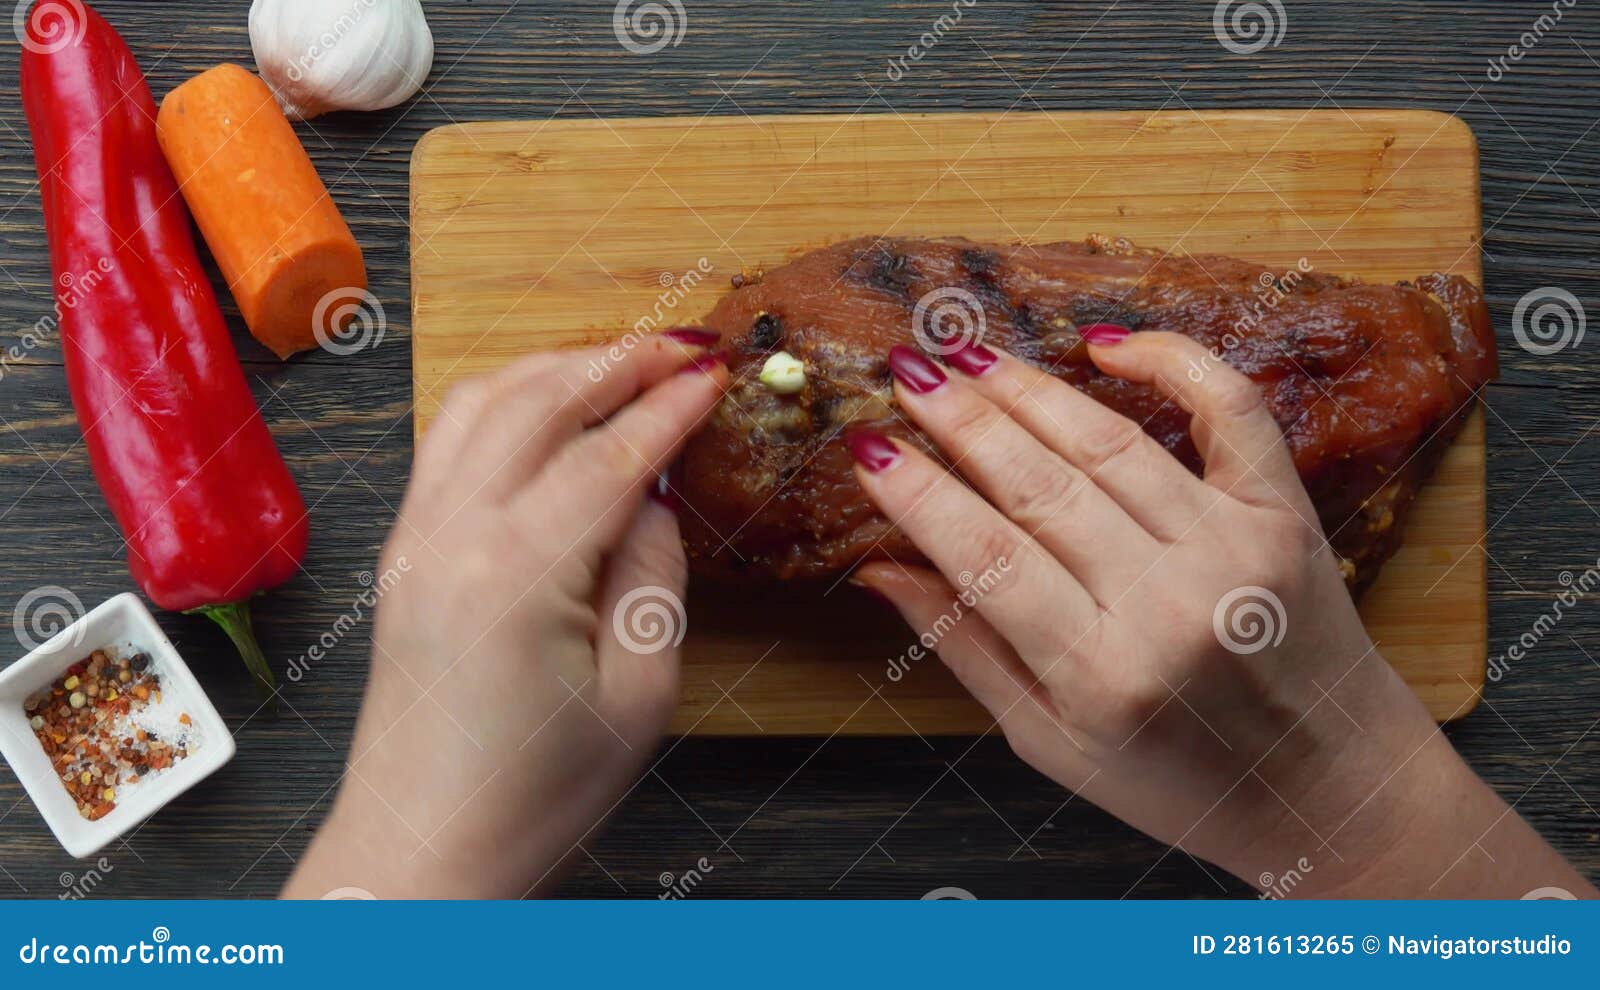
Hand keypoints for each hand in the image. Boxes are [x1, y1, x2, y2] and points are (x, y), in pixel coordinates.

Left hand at [283, 332, 725, 898]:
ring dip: (556, 368)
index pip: (608, 455)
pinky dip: (505, 402)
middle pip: (537, 400)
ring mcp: (415, 537)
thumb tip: (655, 493)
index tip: (715, 371)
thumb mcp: (639, 695)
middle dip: (616, 360)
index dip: (669, 404)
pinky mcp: (402, 552)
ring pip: (481, 402)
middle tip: (680, 346)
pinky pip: (447, 440)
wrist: (421, 852)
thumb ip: (654, 574)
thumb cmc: (532, 797)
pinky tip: (549, 408)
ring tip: (621, 364)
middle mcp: (451, 535)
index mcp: (517, 573)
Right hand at [850, 332, 1593, 897]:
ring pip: (1111, 445)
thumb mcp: (1052, 744)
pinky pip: (1231, 413)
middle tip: (908, 375)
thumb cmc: (1180, 782)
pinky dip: (1174, 362)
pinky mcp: (1286, 515)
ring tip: (970, 357)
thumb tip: (880, 569)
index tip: (869, 448)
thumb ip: (968, 652)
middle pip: (1040, 486)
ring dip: (1031, 390)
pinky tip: (1106, 342)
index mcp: (1103, 677)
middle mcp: (1171, 605)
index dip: (919, 493)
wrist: (1329, 792)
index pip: (987, 557)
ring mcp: (1235, 550)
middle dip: (961, 421)